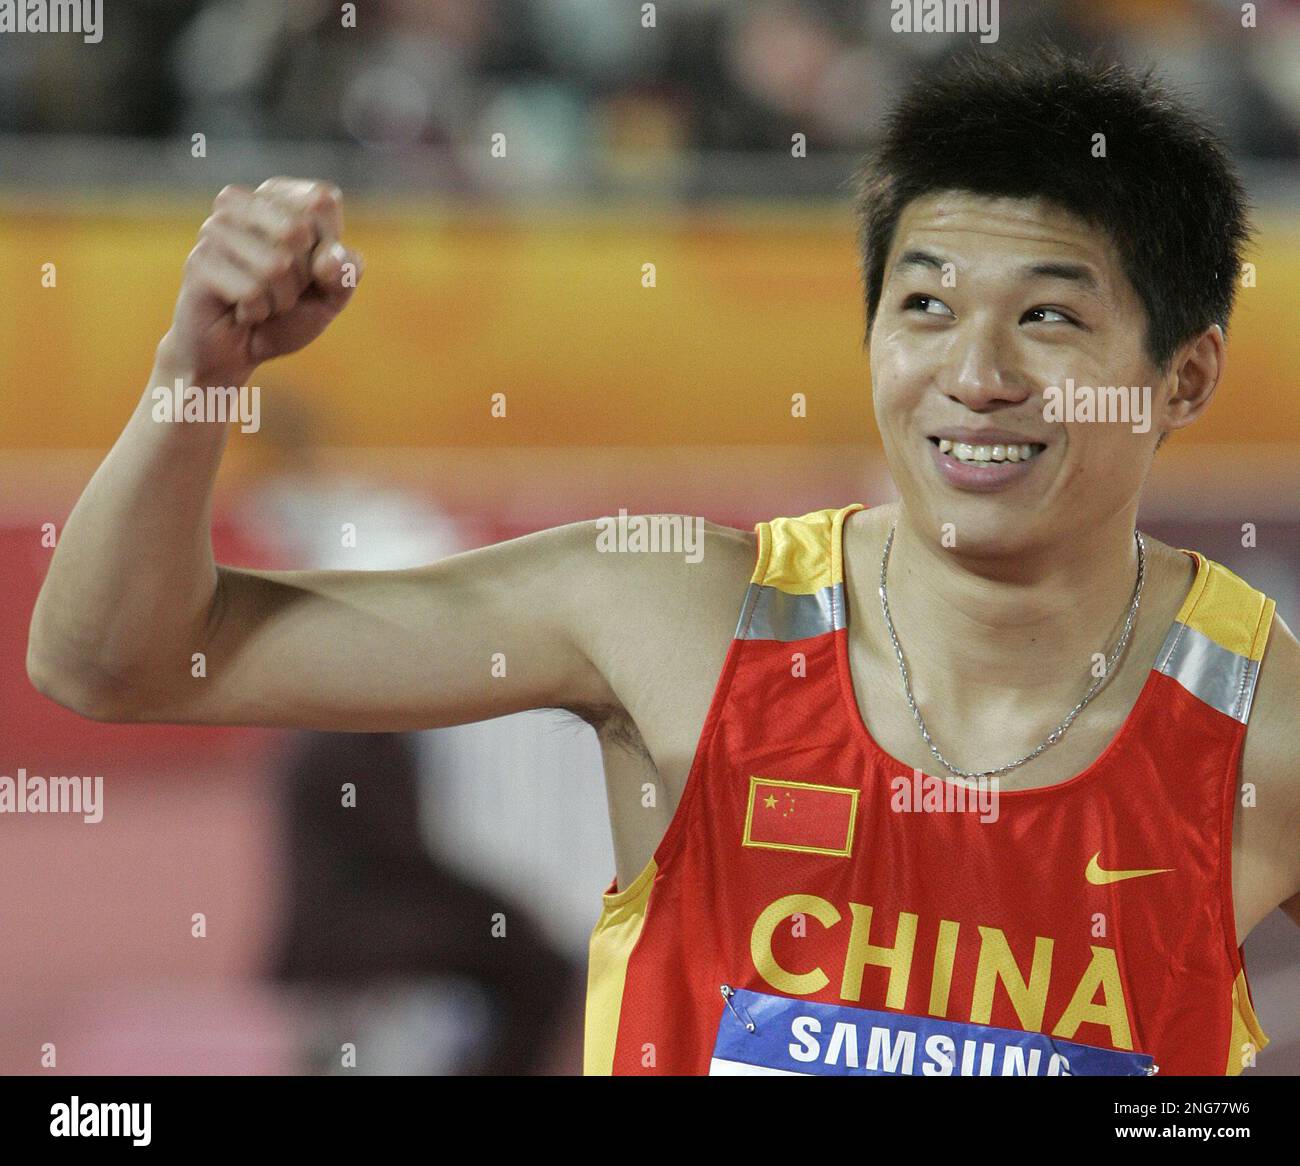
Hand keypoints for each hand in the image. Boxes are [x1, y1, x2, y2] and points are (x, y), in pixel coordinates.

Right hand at [159, 178, 363, 381]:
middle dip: (302, 276)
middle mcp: (239, 203)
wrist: (238, 352)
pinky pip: (251, 291)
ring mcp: (213, 229)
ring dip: (279, 299)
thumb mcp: (331, 296)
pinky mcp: (199, 261)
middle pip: (298, 230)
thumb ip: (345, 273)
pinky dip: (257, 312)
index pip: (322, 200)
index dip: (329, 243)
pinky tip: (242, 312)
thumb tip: (327, 259)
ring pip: (275, 265)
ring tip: (262, 301)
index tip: (313, 265)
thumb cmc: (287, 315)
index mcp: (276, 196)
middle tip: (282, 288)